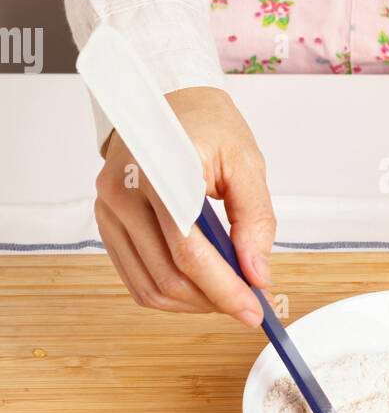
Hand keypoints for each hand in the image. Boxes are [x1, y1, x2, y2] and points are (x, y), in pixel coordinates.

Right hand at [95, 87, 275, 325]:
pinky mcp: (107, 224)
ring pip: (149, 286)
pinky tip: (199, 287)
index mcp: (158, 171)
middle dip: (214, 300)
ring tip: (227, 295)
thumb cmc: (209, 127)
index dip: (223, 288)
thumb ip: (255, 220)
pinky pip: (136, 277)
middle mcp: (123, 193)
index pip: (189, 252)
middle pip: (168, 275)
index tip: (254, 310)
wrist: (171, 102)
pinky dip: (170, 293)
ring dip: (193, 303)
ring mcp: (109, 210)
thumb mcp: (246, 163)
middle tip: (249, 305)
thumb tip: (257, 274)